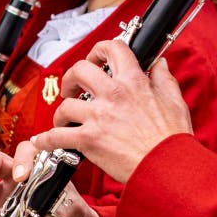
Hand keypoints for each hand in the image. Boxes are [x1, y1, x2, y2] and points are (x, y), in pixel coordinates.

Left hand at [31, 40, 192, 183]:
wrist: (165, 166)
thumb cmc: (171, 139)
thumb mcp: (175, 101)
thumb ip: (164, 79)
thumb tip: (159, 65)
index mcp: (133, 82)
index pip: (112, 49)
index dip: (99, 50)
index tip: (95, 58)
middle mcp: (113, 94)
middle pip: (79, 71)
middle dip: (71, 78)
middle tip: (71, 89)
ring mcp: (98, 117)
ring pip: (65, 105)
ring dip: (60, 113)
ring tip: (63, 120)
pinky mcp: (88, 139)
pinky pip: (57, 136)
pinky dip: (45, 140)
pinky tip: (42, 141)